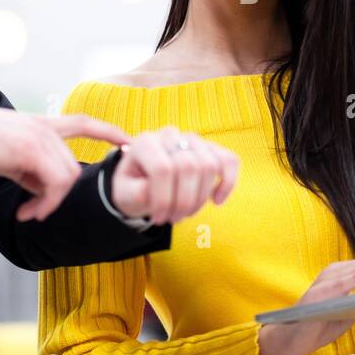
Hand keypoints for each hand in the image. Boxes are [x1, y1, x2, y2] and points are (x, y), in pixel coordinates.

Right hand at [0, 105, 131, 221]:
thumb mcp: (8, 154)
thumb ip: (30, 166)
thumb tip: (42, 190)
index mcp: (38, 124)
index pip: (82, 122)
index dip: (107, 131)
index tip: (127, 141)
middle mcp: (43, 126)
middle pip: (72, 166)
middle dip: (58, 195)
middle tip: (34, 211)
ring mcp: (38, 136)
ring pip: (67, 177)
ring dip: (50, 203)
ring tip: (28, 213)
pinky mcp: (30, 149)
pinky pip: (54, 184)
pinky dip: (44, 204)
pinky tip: (26, 212)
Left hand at [108, 127, 239, 224]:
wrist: (143, 180)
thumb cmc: (133, 186)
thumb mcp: (124, 193)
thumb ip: (136, 193)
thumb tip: (153, 192)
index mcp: (145, 143)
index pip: (163, 169)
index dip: (164, 199)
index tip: (158, 219)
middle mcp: (170, 135)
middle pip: (189, 167)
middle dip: (183, 202)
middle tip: (174, 219)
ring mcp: (192, 139)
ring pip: (210, 165)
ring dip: (201, 198)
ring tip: (186, 213)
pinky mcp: (210, 148)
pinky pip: (229, 160)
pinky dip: (228, 183)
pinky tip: (217, 200)